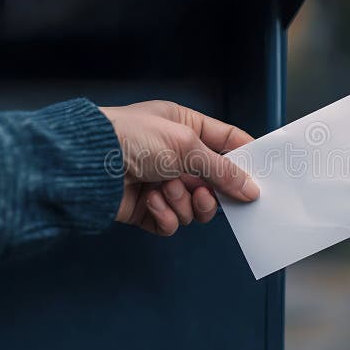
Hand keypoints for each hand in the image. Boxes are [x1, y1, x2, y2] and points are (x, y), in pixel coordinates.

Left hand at [99, 101, 258, 235]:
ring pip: (195, 207)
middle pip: (214, 181)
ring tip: (167, 191)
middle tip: (205, 193)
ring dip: (184, 203)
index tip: (262, 175)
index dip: (245, 157)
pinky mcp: (148, 208)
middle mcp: (175, 155)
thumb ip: (222, 168)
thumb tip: (251, 188)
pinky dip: (166, 216)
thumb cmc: (131, 138)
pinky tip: (153, 202)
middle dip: (211, 191)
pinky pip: (172, 222)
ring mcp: (161, 182)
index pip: (226, 140)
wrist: (86, 164)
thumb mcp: (186, 145)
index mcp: (184, 127)